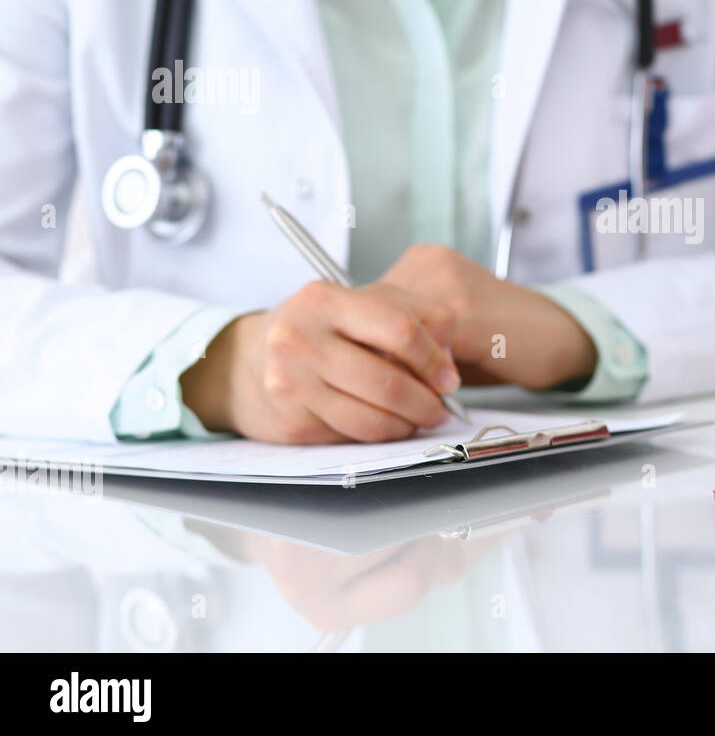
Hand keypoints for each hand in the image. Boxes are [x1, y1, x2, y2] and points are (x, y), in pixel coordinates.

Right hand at [181, 280, 460, 442]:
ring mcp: (291, 384)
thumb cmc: (320, 329)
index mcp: (325, 300)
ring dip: (409, 424)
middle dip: (427, 401)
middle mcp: (300, 340)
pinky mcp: (292, 421)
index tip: (449, 377)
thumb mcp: (360, 303)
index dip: (434, 358)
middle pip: (389, 383)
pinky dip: (382, 434)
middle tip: (441, 407)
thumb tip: (448, 360)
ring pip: (373, 419)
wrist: (244, 361)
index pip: (400, 330)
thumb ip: (414, 314)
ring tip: (420, 417)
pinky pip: (354, 436)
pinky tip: (389, 424)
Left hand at [379, 244, 596, 390]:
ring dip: (400, 367)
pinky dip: (424, 375)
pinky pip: (422, 348)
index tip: (372, 371)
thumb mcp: (446, 329)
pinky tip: (441, 389)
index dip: (365, 342)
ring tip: (420, 390)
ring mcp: (447, 283)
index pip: (365, 301)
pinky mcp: (466, 310)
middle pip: (372, 312)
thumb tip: (361, 361)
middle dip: (378, 355)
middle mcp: (429, 263)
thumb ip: (406, 336)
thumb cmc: (503, 341)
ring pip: (393, 332)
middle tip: (392, 386)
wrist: (561, 337)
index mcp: (421, 263)